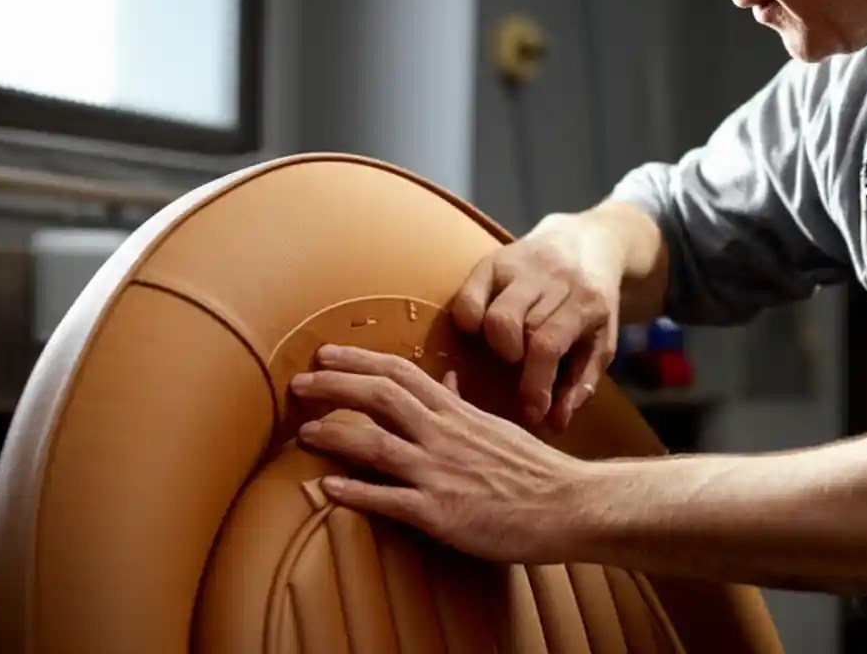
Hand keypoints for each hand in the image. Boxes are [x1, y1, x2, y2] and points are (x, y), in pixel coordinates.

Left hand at [290, 344, 595, 563]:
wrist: (568, 505)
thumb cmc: (532, 469)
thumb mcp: (496, 425)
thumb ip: (462, 402)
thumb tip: (442, 378)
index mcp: (457, 412)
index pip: (400, 372)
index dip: (357, 360)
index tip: (325, 354)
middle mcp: (444, 435)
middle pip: (380, 397)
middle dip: (333, 386)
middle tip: (298, 384)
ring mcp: (441, 473)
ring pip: (376, 444)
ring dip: (333, 435)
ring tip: (302, 433)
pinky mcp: (442, 513)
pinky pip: (389, 500)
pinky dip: (355, 492)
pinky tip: (327, 488)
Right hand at [451, 214, 623, 429]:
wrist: (588, 242)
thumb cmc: (593, 305)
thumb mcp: (601, 343)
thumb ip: (580, 384)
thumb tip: (554, 424)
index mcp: (586, 300)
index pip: (548, 344)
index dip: (534, 384)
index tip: (532, 412)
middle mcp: (552, 278)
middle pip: (516, 328)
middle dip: (515, 362)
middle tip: (520, 370)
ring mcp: (520, 265)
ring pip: (492, 313)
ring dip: (494, 343)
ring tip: (507, 350)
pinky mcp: (493, 259)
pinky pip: (467, 296)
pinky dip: (469, 320)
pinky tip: (484, 331)